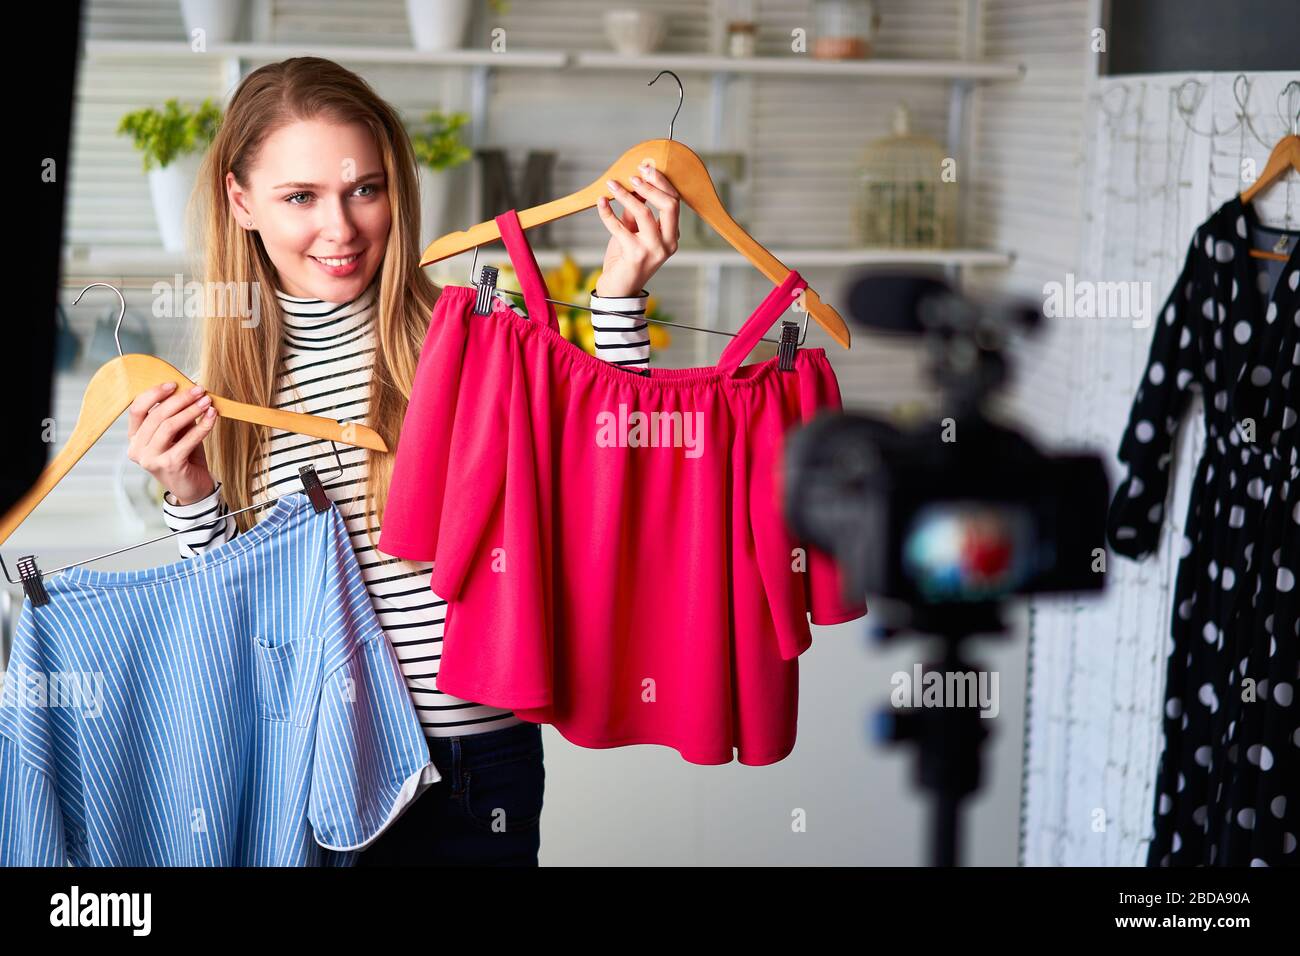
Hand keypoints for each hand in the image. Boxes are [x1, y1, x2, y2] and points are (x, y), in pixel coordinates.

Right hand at [126, 382, 218, 505]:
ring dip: (191, 411)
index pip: (137, 409)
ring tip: (207, 401)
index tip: (174, 383)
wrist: (193, 489)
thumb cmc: (185, 457)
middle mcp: (137, 449)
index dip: (154, 393)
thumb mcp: (178, 434)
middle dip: (180, 400)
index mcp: (134, 438)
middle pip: (157, 416)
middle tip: (199, 390)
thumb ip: (176, 416)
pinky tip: (212, 416)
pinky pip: (187, 440)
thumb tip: (188, 391)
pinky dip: (202, 426)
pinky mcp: (169, 465)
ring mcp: (150, 459)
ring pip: (169, 426)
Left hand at [594, 162, 679, 296]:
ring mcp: (654, 250)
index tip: (645, 168)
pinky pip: (619, 227)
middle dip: (651, 185)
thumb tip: (634, 183)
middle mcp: (668, 243)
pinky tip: (600, 203)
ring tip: (612, 185)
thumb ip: (636, 210)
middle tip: (633, 174)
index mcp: (671, 236)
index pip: (674, 202)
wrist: (618, 290)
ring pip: (645, 213)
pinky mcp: (635, 256)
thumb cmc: (626, 259)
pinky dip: (607, 212)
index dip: (660, 183)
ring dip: (626, 195)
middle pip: (669, 205)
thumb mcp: (633, 231)